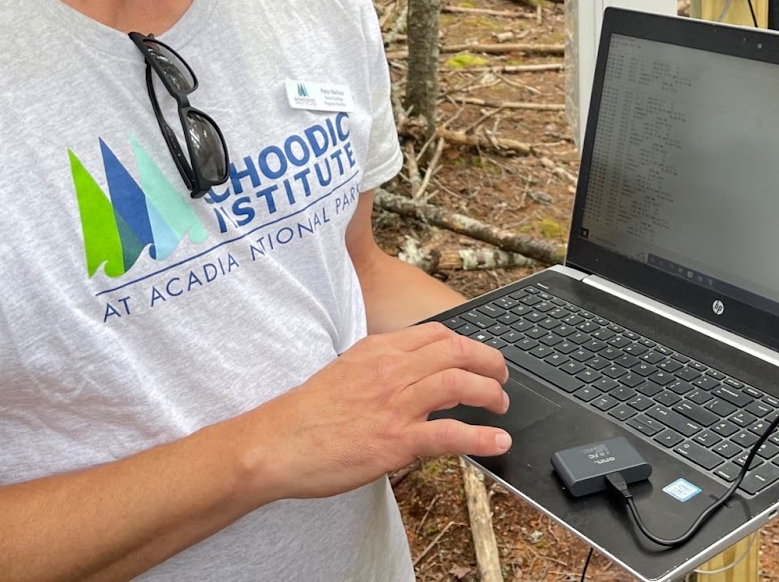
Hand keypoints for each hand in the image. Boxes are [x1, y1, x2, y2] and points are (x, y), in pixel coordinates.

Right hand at [245, 322, 511, 499]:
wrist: (276, 443)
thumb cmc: (306, 413)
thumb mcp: (346, 370)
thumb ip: (381, 366)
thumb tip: (413, 373)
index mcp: (378, 349)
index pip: (437, 334)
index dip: (467, 343)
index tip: (479, 357)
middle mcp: (391, 370)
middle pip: (456, 351)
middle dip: (489, 361)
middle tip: (502, 377)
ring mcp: (395, 404)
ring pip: (458, 384)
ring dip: (490, 393)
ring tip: (501, 405)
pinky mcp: (395, 440)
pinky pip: (449, 434)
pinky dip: (481, 438)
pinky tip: (497, 442)